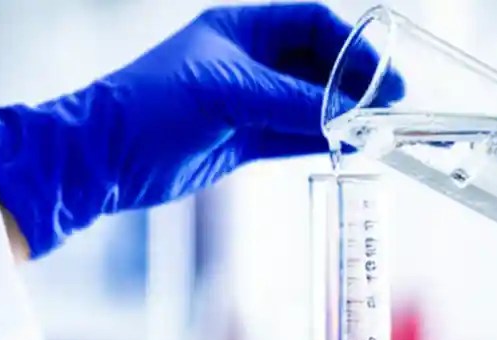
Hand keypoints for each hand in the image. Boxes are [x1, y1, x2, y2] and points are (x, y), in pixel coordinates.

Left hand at [0, 2, 391, 258]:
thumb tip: (347, 113)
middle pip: (318, 64)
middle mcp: (247, 61)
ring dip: (343, 116)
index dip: (352, 44)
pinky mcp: (241, 141)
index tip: (383, 70)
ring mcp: (246, 103)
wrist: (104, 158)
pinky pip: (293, 137)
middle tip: (392, 104)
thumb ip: (289, 101)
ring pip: (309, 104)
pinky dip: (322, 141)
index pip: (312, 24)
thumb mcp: (226, 93)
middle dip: (356, 83)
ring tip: (381, 130)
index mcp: (240, 28)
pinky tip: (351, 148)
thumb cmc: (150, 104)